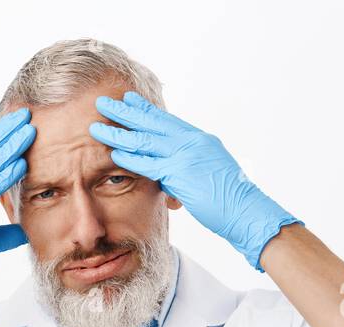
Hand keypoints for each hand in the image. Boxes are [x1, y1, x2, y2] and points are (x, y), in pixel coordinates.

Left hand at [89, 91, 300, 271]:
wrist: (246, 210)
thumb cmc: (229, 200)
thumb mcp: (206, 177)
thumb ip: (184, 171)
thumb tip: (167, 178)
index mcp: (200, 140)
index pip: (167, 120)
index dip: (146, 110)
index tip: (129, 99)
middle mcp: (192, 141)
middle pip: (152, 122)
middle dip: (126, 112)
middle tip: (104, 102)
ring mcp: (186, 155)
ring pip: (145, 139)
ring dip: (118, 132)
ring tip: (96, 126)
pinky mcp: (181, 173)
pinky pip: (149, 163)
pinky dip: (130, 157)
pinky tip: (114, 152)